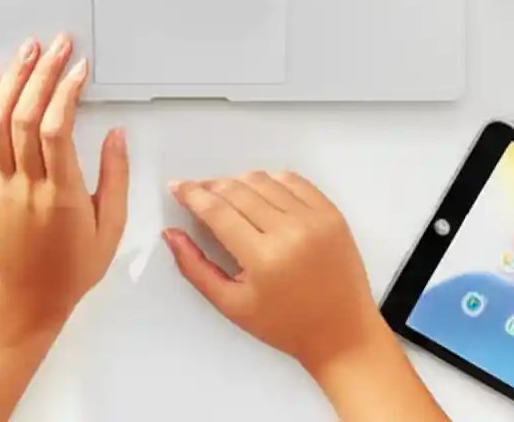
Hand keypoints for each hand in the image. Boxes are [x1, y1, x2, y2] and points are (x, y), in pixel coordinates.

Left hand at [0, 34, 128, 327]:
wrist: (30, 295)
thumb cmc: (72, 268)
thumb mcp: (110, 228)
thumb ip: (114, 178)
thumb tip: (116, 136)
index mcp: (61, 195)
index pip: (56, 132)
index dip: (65, 94)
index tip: (79, 68)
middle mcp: (28, 184)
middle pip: (25, 118)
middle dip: (41, 74)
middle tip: (57, 44)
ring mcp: (6, 181)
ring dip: (12, 81)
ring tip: (27, 51)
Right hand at [163, 172, 384, 373]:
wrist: (342, 332)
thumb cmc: (285, 325)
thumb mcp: (231, 305)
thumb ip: (195, 267)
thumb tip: (171, 234)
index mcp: (264, 259)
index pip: (217, 212)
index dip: (192, 195)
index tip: (178, 187)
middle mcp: (291, 233)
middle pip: (238, 191)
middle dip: (211, 187)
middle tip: (197, 191)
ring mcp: (315, 220)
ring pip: (264, 181)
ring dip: (238, 181)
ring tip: (226, 193)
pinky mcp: (332, 214)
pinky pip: (294, 181)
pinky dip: (272, 180)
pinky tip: (260, 191)